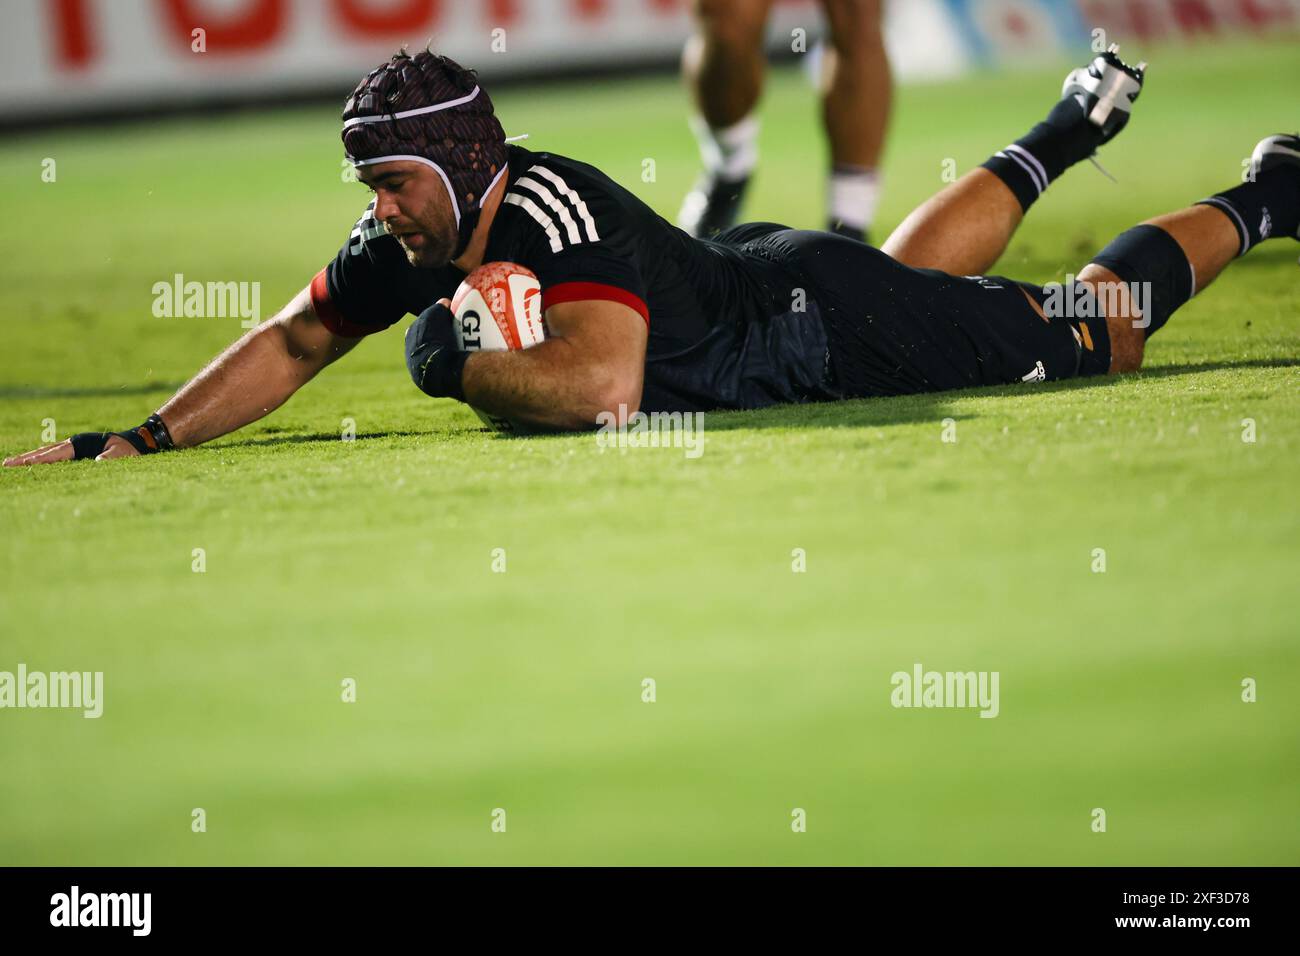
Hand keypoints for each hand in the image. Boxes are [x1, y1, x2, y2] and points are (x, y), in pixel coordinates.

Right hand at [4, 431, 145, 466]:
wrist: (137, 441)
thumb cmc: (130, 449)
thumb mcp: (122, 455)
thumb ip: (109, 459)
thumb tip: (97, 463)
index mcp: (81, 443)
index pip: (55, 454)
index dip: (38, 460)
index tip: (23, 463)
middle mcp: (74, 444)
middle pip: (45, 452)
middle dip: (25, 458)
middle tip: (6, 464)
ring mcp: (75, 447)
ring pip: (47, 453)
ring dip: (30, 459)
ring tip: (12, 464)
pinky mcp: (78, 452)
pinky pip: (56, 457)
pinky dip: (43, 460)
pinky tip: (33, 465)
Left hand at [405, 298, 468, 400]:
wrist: (438, 368)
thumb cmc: (436, 338)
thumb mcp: (436, 315)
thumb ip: (438, 306)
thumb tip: (444, 302)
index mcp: (409, 337)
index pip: (421, 326)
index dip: (433, 323)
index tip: (446, 321)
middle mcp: (410, 354)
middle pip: (427, 343)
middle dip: (439, 338)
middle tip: (456, 334)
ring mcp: (419, 370)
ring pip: (434, 358)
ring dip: (444, 353)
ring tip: (460, 350)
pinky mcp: (430, 383)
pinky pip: (442, 370)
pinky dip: (448, 365)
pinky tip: (459, 363)